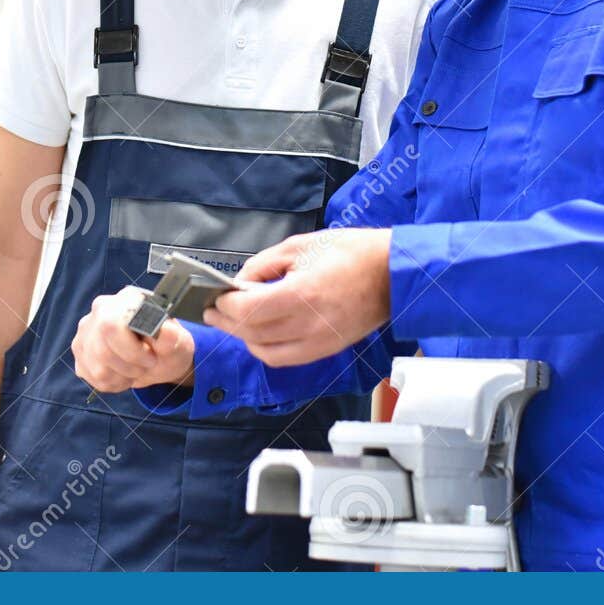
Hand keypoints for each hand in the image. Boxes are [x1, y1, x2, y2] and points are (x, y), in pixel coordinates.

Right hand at [72, 286, 193, 393]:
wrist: (158, 355)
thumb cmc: (166, 344)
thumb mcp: (178, 341)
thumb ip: (172, 337)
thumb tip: (166, 330)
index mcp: (126, 299)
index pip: (112, 324)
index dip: (132, 350)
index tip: (151, 357)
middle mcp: (100, 310)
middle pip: (102, 350)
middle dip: (129, 367)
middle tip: (145, 366)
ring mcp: (86, 331)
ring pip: (97, 367)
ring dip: (122, 376)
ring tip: (136, 369)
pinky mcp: (80, 351)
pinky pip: (91, 376)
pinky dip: (112, 382)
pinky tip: (123, 372)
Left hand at [204, 229, 391, 365]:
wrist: (392, 272)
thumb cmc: (349, 253)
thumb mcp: (299, 245)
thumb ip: (263, 265)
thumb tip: (239, 284)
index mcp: (302, 295)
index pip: (248, 311)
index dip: (225, 306)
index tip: (215, 297)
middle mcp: (309, 325)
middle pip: (252, 333)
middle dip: (227, 322)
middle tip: (212, 310)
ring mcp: (319, 342)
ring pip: (266, 351)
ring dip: (243, 338)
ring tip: (231, 322)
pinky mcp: (326, 349)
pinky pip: (285, 358)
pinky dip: (265, 349)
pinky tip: (257, 335)